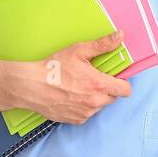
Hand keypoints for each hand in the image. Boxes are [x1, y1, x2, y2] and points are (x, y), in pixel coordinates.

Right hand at [8, 29, 131, 123]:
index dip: (122, 83)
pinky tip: (71, 96)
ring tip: (78, 87)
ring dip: (94, 98)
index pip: (126, 90)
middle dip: (106, 89)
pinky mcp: (76, 120)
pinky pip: (87, 113)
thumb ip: (102, 44)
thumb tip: (120, 36)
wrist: (32, 86)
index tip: (115, 78)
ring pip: (99, 106)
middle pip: (113, 98)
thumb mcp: (79, 51)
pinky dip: (83, 106)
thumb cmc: (54, 67)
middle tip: (92, 79)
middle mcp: (95, 102)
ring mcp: (86, 113)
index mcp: (99, 84)